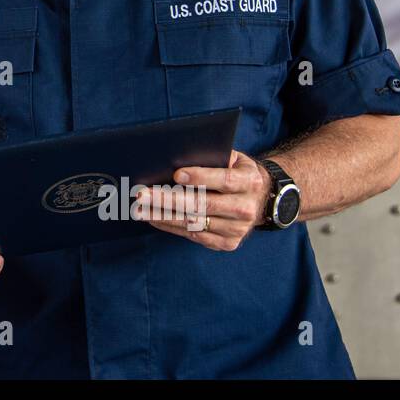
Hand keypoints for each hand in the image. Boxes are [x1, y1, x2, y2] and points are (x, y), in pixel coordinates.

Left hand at [139, 150, 270, 251]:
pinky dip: (171, 226)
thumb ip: (212, 157)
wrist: (260, 199)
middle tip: (141, 194)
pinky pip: (194, 236)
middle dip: (168, 200)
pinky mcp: (227, 243)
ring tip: (139, 209)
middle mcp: (246, 208)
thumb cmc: (237, 173)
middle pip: (203, 204)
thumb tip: (176, 156)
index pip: (224, 180)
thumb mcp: (233, 159)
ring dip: (163, 216)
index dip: (201, 177)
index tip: (176, 175)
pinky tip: (153, 218)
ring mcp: (237, 229)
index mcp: (250, 182)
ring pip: (194, 222)